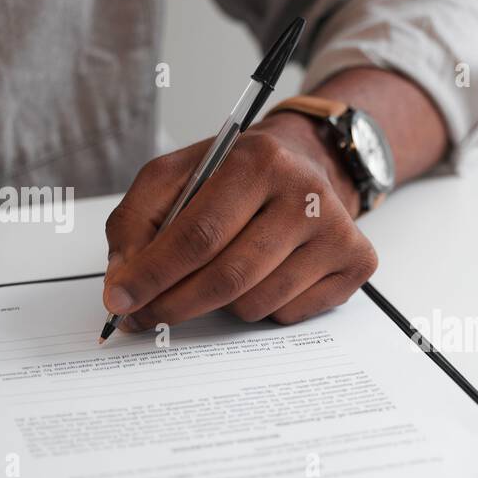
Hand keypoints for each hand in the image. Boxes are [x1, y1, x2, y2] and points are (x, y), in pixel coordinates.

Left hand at [102, 112, 376, 329]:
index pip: (197, 234)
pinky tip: (263, 276)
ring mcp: (337, 230)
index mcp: (259, 160)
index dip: (153, 275)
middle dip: (175, 305)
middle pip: (227, 276)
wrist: (309, 162)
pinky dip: (262, 307)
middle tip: (145, 316)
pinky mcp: (356, 261)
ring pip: (256, 303)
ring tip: (219, 275)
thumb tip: (125, 282)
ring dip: (221, 305)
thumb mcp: (178, 176)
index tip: (120, 300)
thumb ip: (138, 221)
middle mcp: (306, 194)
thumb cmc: (238, 175)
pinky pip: (289, 314)